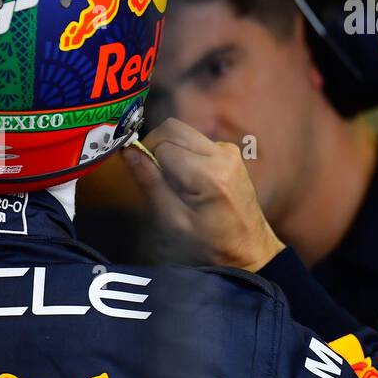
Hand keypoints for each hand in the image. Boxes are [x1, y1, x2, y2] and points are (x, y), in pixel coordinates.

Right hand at [123, 117, 284, 271]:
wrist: (249, 248)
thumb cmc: (211, 243)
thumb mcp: (174, 219)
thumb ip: (150, 182)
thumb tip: (129, 151)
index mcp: (208, 175)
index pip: (161, 146)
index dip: (147, 158)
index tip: (147, 178)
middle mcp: (222, 155)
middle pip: (172, 129)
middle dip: (155, 146)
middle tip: (153, 173)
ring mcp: (228, 150)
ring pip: (183, 132)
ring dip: (170, 149)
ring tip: (173, 180)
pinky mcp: (230, 151)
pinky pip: (196, 140)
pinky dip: (184, 153)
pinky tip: (189, 179)